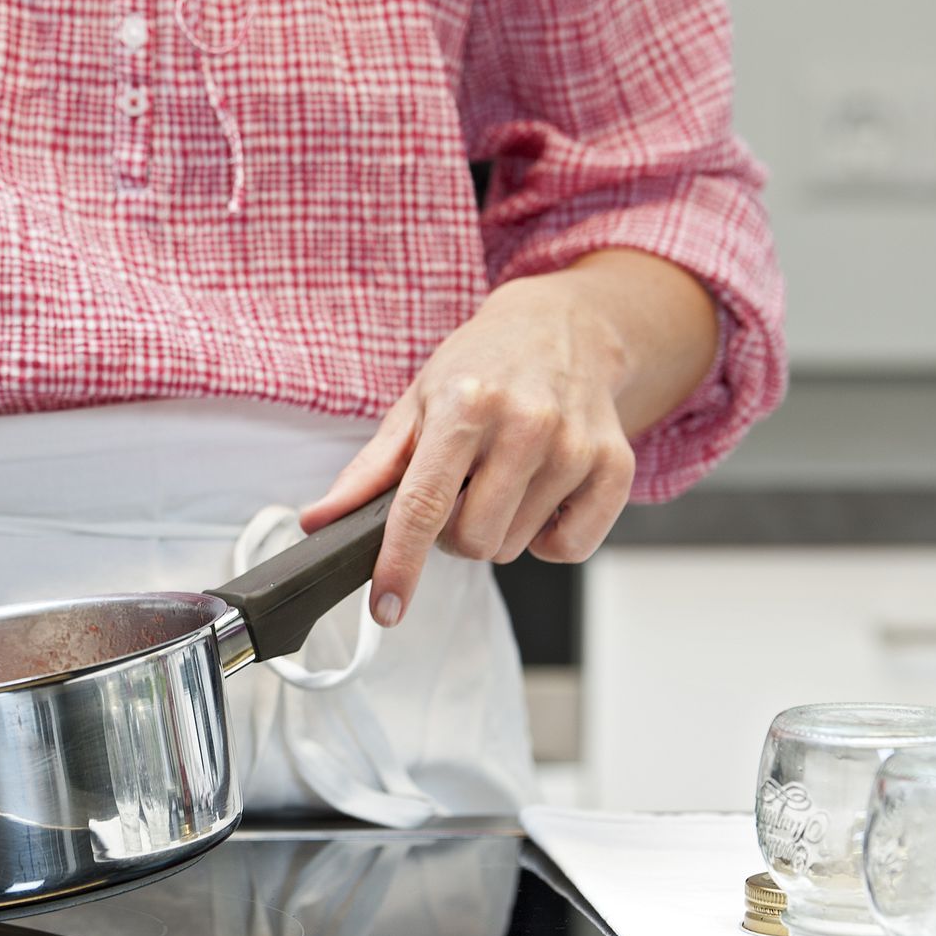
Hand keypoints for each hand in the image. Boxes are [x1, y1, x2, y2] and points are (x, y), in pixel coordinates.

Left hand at [301, 260, 660, 626]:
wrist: (564, 329)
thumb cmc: (483, 368)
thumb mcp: (416, 404)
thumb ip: (369, 471)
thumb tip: (319, 520)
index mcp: (466, 404)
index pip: (424, 504)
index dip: (400, 563)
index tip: (386, 607)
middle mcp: (526, 424)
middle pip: (473, 541)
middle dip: (453, 533)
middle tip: (460, 492)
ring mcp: (576, 447)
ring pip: (515, 548)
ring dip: (497, 529)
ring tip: (501, 479)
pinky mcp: (616, 468)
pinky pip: (569, 548)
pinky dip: (547, 538)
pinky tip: (539, 495)